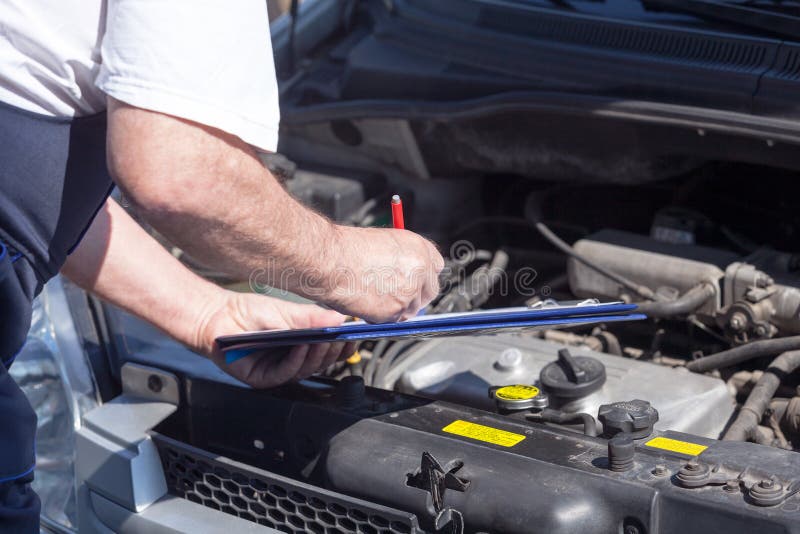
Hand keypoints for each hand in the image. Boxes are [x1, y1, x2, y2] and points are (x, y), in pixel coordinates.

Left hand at [195, 290, 355, 387]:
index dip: (343, 347)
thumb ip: (313, 317)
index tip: (354, 337)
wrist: (217, 316)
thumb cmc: (248, 313)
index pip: (328, 352)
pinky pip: (285, 373)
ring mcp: (277, 372)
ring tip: (324, 340)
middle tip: (341, 338)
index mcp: (300, 347)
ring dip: (317, 355)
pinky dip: (296, 360)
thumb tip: (341, 317)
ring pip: (306, 370)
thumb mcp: (287, 311)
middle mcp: (291, 362)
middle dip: (333, 351)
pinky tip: (302, 346)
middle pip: (321, 363)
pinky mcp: (262, 379)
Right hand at [323, 226, 444, 322]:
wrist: (332, 262)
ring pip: (412, 310)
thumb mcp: (384, 243)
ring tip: (375, 296)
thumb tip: (404, 270)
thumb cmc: (348, 250)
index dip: (423, 276)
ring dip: (398, 308)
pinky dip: (383, 317)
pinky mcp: (396, 311)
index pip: (435, 267)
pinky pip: (395, 320)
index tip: (416, 281)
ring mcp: (409, 292)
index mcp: (418, 249)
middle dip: (416, 296)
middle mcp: (419, 270)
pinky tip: (368, 302)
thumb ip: (401, 258)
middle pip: (430, 291)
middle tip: (398, 295)